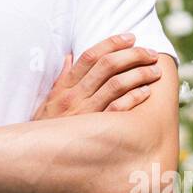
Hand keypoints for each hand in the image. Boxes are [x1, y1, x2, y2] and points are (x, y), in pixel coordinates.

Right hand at [32, 33, 161, 120]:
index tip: (130, 37)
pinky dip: (134, 98)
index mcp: (65, 86)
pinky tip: (147, 92)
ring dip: (139, 74)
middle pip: (107, 65)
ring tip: (155, 70)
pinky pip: (118, 110)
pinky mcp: (95, 131)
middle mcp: (75, 96)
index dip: (112, 43)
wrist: (37, 155)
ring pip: (116, 84)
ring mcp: (86, 113)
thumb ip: (62, 78)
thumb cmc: (46, 127)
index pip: (90, 56)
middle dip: (133, 55)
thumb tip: (70, 56)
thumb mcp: (49, 100)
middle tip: (150, 52)